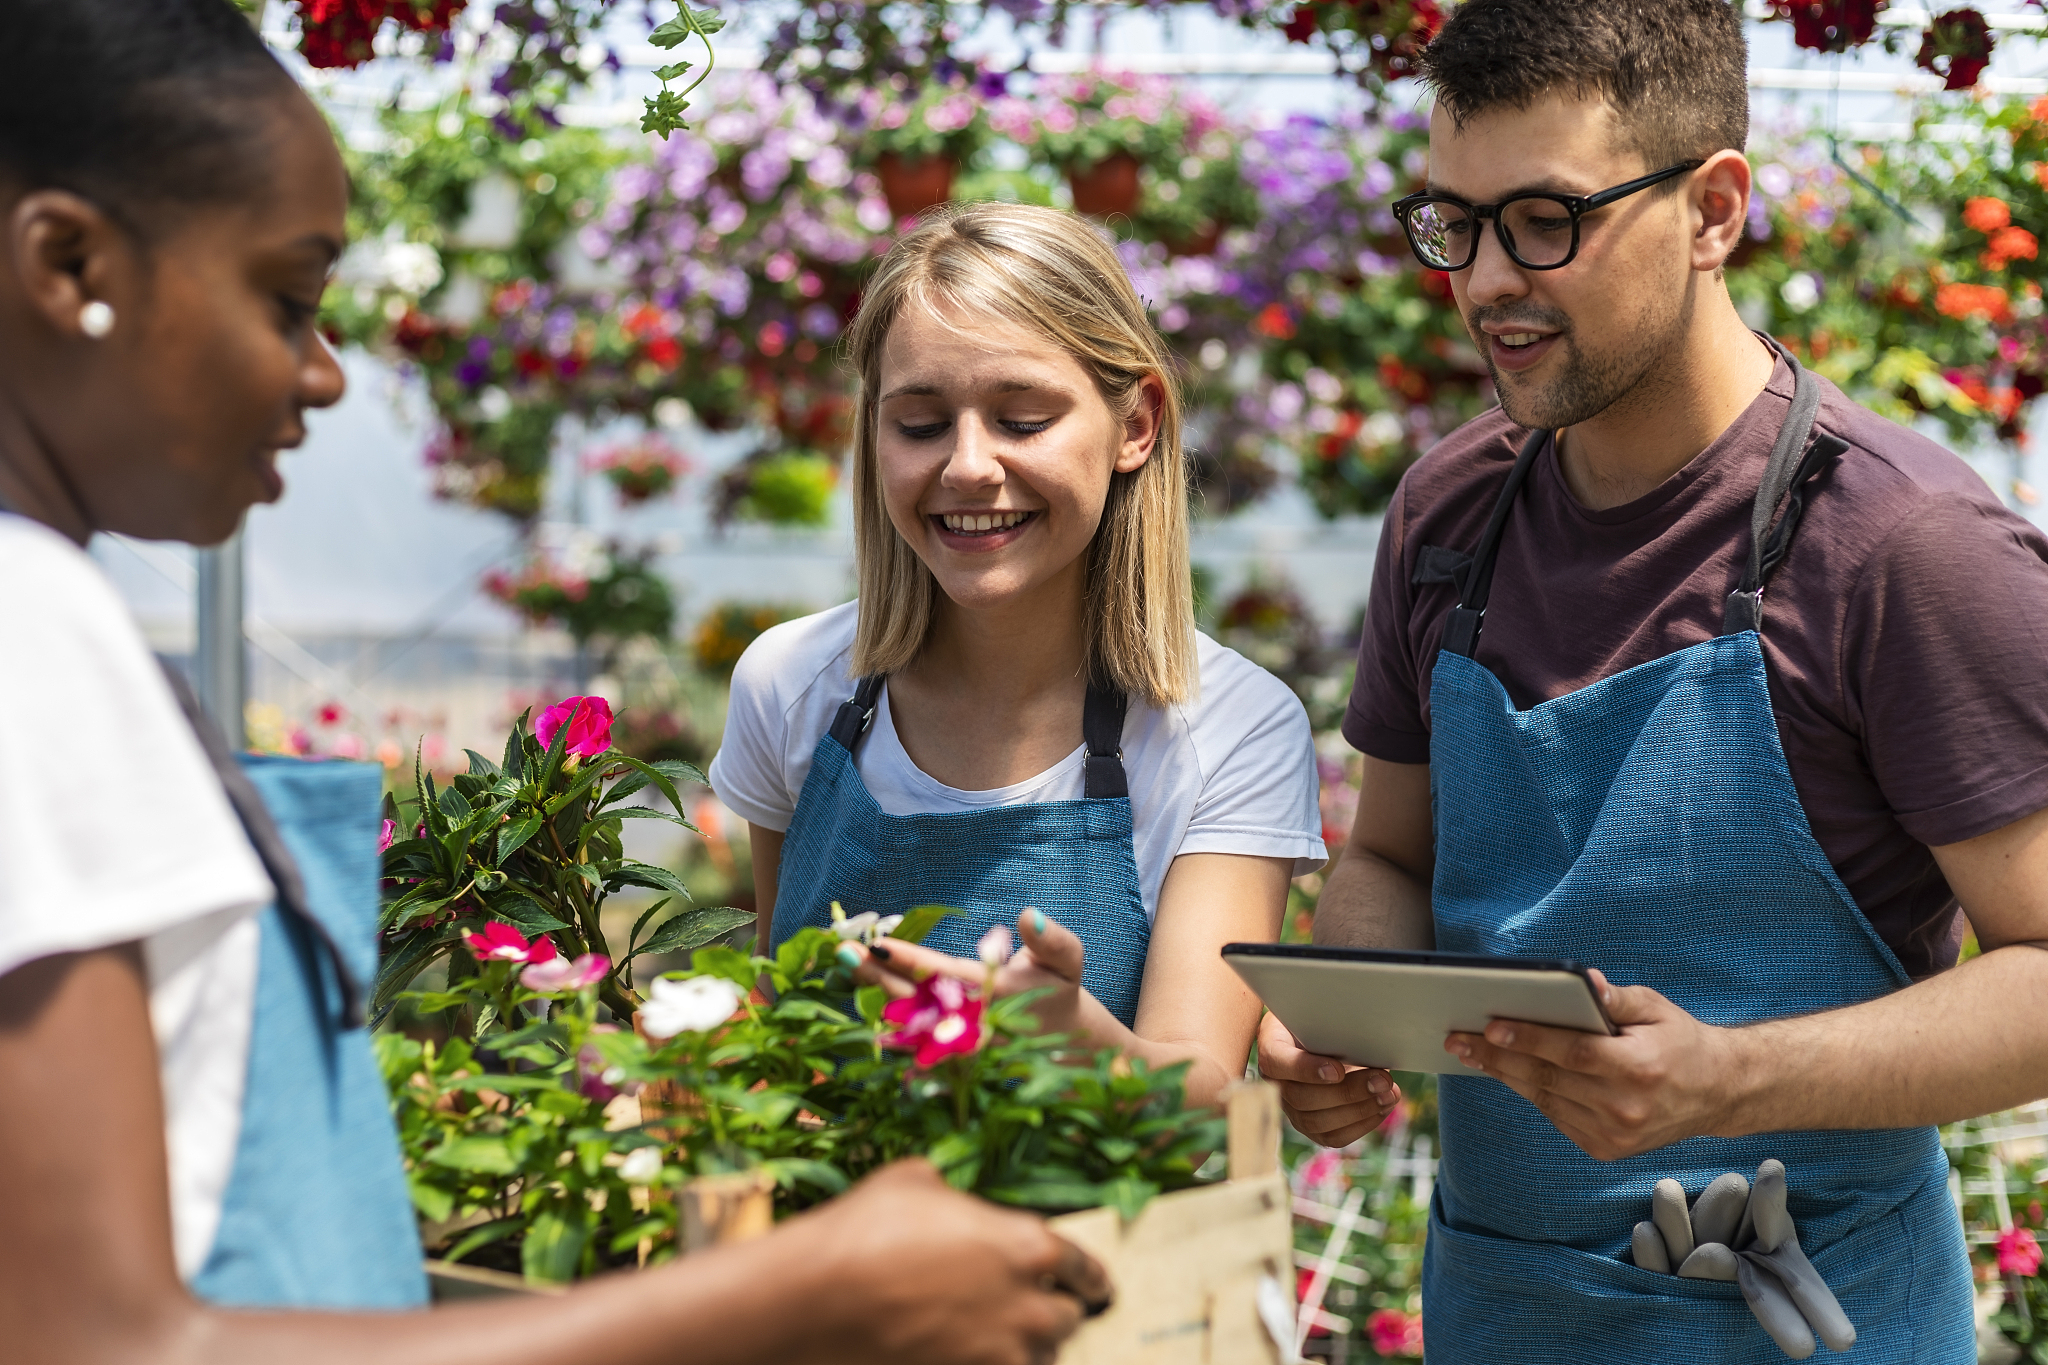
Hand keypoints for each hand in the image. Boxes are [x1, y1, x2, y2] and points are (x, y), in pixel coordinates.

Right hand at [794, 1158, 1110, 1364]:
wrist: (814, 1300)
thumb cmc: (864, 1230)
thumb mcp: (916, 1181)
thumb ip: (956, 1197)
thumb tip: (954, 1204)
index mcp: (1027, 1246)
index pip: (1085, 1266)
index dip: (1090, 1275)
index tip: (1095, 1284)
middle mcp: (1027, 1306)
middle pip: (1068, 1319)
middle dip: (1054, 1311)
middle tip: (1039, 1308)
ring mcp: (999, 1356)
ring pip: (1040, 1359)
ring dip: (1027, 1347)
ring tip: (1001, 1338)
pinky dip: (993, 1363)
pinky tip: (971, 1353)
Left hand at [853, 910, 1086, 1037]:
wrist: (1064, 1044)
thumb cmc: (1057, 989)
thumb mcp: (1066, 960)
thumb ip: (1051, 939)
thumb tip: (1027, 916)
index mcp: (998, 997)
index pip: (947, 977)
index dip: (912, 961)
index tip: (880, 944)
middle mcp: (971, 1026)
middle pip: (916, 1001)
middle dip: (878, 976)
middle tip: (844, 952)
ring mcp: (956, 1045)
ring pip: (907, 1020)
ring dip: (872, 992)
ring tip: (843, 964)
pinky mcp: (948, 1055)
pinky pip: (908, 1037)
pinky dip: (881, 1013)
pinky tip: (855, 990)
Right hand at [1257, 1011, 1400, 1147]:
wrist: (1319, 1037)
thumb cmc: (1321, 1020)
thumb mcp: (1321, 1012)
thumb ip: (1333, 1024)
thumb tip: (1366, 1036)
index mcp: (1271, 1046)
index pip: (1276, 1061)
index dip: (1306, 1070)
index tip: (1338, 1070)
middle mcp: (1275, 1082)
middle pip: (1301, 1098)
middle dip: (1347, 1093)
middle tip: (1381, 1079)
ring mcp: (1290, 1109)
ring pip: (1317, 1122)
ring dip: (1360, 1110)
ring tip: (1388, 1094)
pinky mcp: (1310, 1127)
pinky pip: (1333, 1136)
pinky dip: (1362, 1124)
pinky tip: (1382, 1107)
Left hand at [1444, 969, 1739, 1161]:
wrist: (1716, 1093)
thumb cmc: (1680, 1041)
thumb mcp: (1656, 1009)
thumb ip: (1616, 998)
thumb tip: (1582, 980)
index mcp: (1638, 1068)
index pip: (1572, 1052)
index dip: (1529, 1039)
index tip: (1490, 1026)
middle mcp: (1625, 1107)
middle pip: (1548, 1078)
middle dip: (1498, 1057)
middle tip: (1458, 1038)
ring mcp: (1614, 1134)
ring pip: (1545, 1099)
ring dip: (1506, 1076)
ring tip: (1473, 1053)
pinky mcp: (1605, 1149)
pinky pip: (1556, 1117)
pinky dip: (1532, 1093)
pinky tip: (1509, 1073)